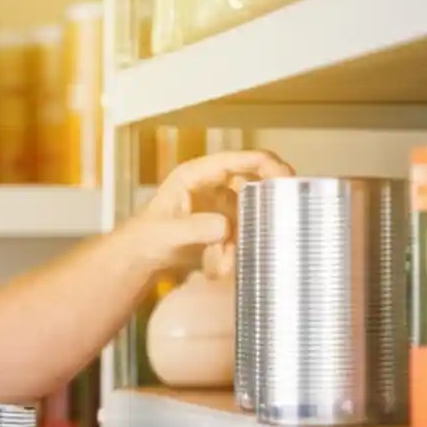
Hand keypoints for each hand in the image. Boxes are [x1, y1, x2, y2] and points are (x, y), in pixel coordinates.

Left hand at [127, 149, 294, 268]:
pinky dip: (234, 251)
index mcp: (198, 174)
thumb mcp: (168, 233)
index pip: (242, 160)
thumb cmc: (145, 239)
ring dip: (244, 238)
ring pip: (250, 213)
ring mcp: (220, 204)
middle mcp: (214, 184)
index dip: (269, 165)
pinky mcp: (223, 224)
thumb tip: (225, 226)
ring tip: (223, 260)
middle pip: (256, 181)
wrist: (138, 259)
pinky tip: (216, 267)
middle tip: (280, 220)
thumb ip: (196, 228)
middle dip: (266, 204)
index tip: (288, 182)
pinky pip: (241, 233)